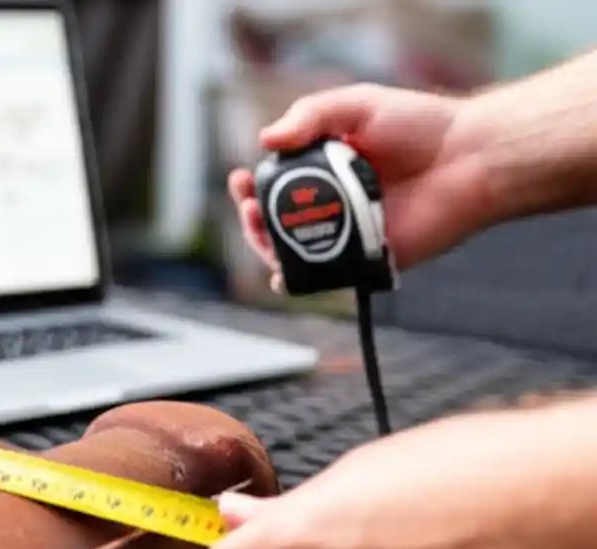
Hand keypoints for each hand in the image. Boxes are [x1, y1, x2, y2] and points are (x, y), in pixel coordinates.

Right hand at [227, 83, 493, 291]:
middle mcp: (334, 202)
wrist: (470, 159)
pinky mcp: (368, 258)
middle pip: (275, 221)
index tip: (242, 180)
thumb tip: (264, 138)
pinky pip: (327, 275)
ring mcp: (349, 232)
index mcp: (327, 168)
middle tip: (248, 207)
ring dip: (266, 246)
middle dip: (252, 217)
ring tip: (260, 230)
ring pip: (293, 250)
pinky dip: (299, 279)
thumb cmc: (422, 126)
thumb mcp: (357, 105)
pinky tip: (282, 271)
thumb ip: (310, 115)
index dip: (253, 186)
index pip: (276, 184)